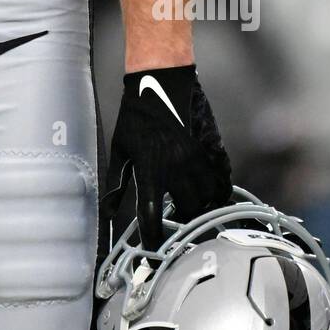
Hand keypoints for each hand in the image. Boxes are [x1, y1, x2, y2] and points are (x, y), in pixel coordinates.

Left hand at [101, 64, 232, 250]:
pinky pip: (221, 179)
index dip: (153, 237)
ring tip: (190, 208)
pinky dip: (216, 190)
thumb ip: (116, 182)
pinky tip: (208, 192)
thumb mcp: (120, 149)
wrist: (160, 81)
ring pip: (207, 197)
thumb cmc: (136, 115)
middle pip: (187, 211)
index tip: (152, 249)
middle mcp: (176, 168)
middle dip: (181, 223)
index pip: (152, 214)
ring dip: (199, 207)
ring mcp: (196, 158)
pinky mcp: (210, 148)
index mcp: (150, 169)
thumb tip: (108, 211)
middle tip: (174, 225)